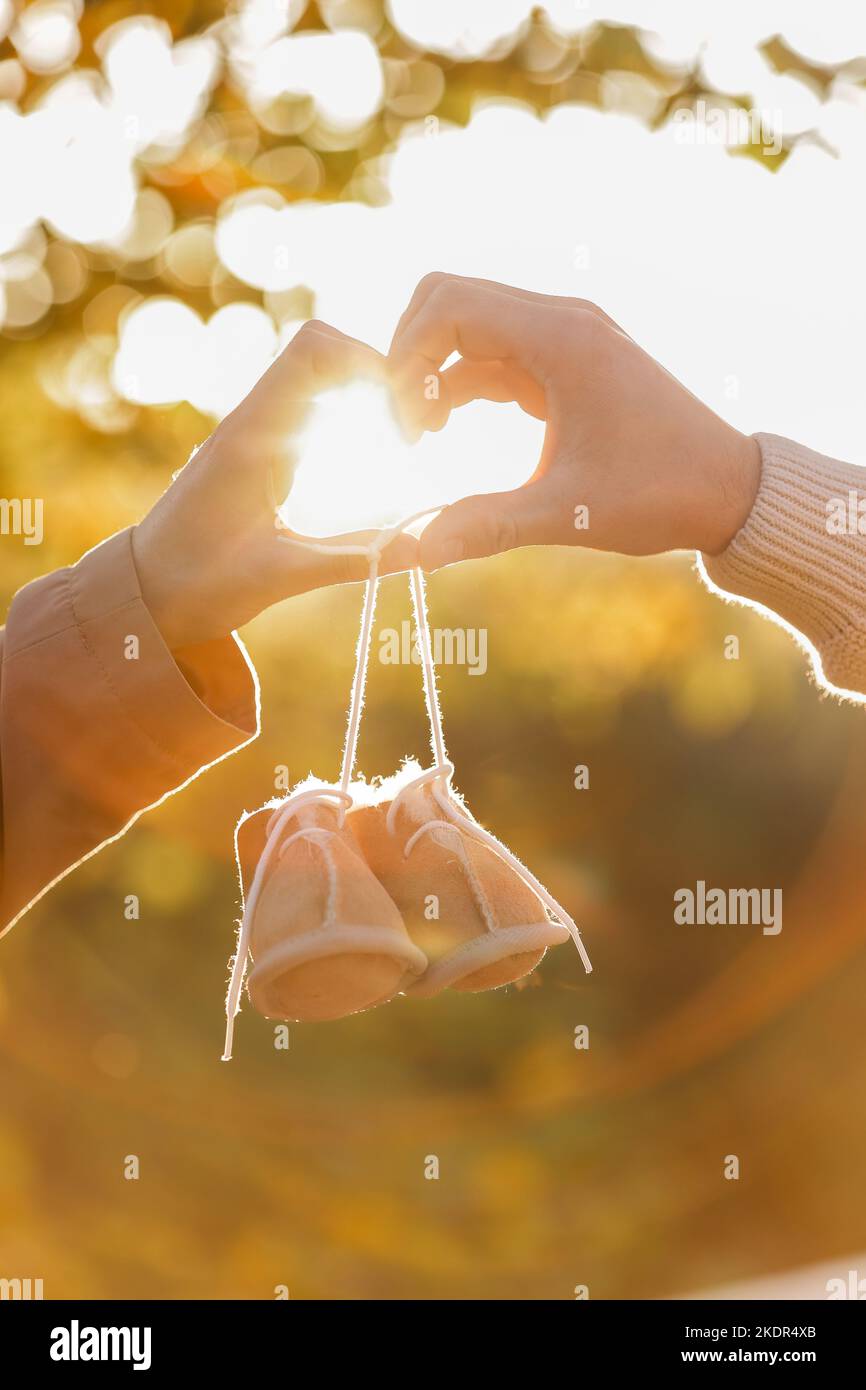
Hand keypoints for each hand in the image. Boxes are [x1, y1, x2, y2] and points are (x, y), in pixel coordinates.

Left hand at [132, 321, 416, 649]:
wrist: (140, 596)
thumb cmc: (194, 588)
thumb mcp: (278, 579)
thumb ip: (353, 559)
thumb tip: (425, 549)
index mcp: (250, 438)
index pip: (313, 351)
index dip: (368, 362)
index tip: (403, 412)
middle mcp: (250, 422)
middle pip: (321, 351)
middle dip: (375, 372)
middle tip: (411, 424)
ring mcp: (252, 432)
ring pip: (314, 373)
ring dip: (360, 388)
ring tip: (399, 435)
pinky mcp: (256, 449)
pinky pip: (305, 402)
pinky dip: (343, 409)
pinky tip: (367, 451)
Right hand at [388, 275, 760, 568]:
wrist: (728, 489)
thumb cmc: (659, 495)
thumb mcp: (568, 514)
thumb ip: (486, 525)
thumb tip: (415, 553)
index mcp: (561, 339)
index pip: (448, 306)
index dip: (406, 356)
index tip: (403, 422)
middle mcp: (562, 321)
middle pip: (450, 300)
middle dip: (411, 356)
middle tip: (406, 426)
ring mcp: (566, 337)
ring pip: (470, 324)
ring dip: (434, 370)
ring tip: (422, 435)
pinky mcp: (568, 362)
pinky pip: (495, 352)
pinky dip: (462, 381)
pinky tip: (447, 428)